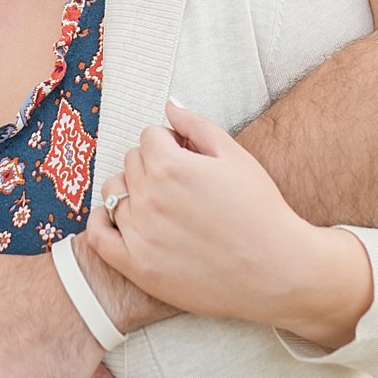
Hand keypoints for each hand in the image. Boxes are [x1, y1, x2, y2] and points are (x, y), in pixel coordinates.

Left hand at [82, 100, 337, 328]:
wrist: (280, 272)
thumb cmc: (262, 211)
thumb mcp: (236, 157)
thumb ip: (196, 126)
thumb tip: (169, 106)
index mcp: (170, 167)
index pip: (150, 136)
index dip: (172, 144)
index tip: (190, 160)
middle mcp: (149, 198)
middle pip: (131, 162)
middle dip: (154, 166)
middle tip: (183, 186)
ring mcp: (140, 234)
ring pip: (115, 193)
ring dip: (133, 192)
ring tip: (162, 205)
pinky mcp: (137, 266)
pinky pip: (97, 235)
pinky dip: (101, 221)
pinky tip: (118, 218)